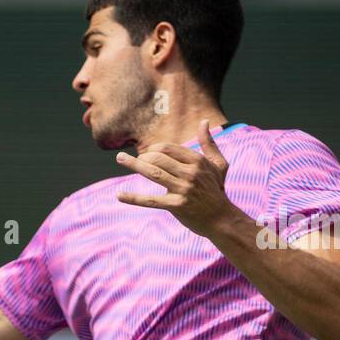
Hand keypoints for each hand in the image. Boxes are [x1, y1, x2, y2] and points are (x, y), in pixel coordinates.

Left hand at [115, 118, 238, 238]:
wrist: (221, 218)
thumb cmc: (216, 190)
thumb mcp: (217, 164)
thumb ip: (209, 143)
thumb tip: (204, 121)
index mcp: (197, 161)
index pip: (168, 148)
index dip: (153, 149)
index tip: (147, 154)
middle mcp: (190, 173)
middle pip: (159, 158)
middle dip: (143, 156)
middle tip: (134, 160)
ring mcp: (183, 189)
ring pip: (153, 173)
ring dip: (134, 165)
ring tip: (120, 158)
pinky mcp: (177, 206)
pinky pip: (151, 200)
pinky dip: (133, 198)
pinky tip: (119, 195)